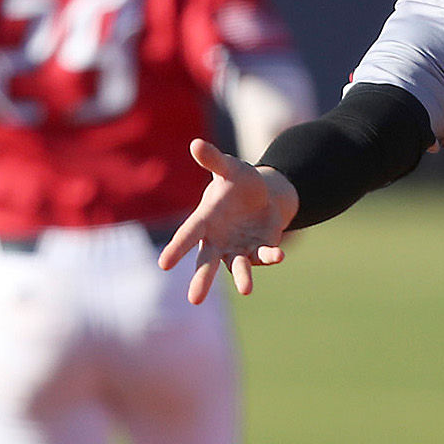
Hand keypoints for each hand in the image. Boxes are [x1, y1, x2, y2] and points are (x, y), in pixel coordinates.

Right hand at [158, 139, 299, 303]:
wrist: (265, 195)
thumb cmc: (240, 182)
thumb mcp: (230, 168)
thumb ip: (214, 160)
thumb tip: (195, 143)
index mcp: (205, 220)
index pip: (188, 235)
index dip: (176, 248)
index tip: (163, 264)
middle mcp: (219, 240)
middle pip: (207, 262)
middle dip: (202, 280)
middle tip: (194, 300)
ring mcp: (239, 248)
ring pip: (238, 266)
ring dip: (243, 277)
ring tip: (246, 290)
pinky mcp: (260, 250)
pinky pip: (264, 256)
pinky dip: (271, 256)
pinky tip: (279, 255)